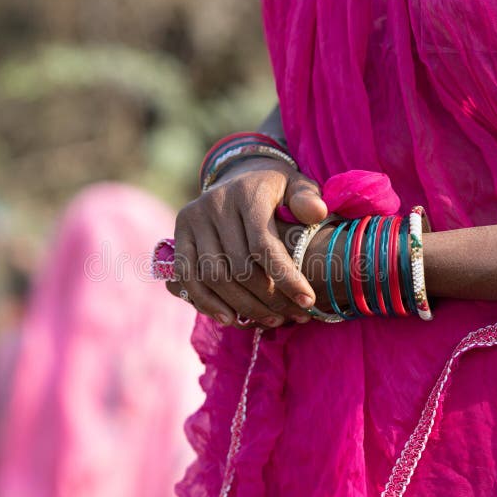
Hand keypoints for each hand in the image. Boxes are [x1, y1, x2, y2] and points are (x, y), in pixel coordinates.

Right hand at [167, 157, 327, 327]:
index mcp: (247, 192)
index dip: (286, 278)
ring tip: (270, 320)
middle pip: (240, 267)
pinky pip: (188, 276)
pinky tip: (230, 318)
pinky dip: (207, 302)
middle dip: (269, 299)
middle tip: (293, 316)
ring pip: (214, 276)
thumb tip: (317, 212)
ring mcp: (194, 218)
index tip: (308, 301)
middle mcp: (216, 203)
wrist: (240, 176)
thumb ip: (308, 200)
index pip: (263, 245)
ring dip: (242, 306)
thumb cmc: (277, 191)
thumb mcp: (298, 187)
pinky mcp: (179, 233)